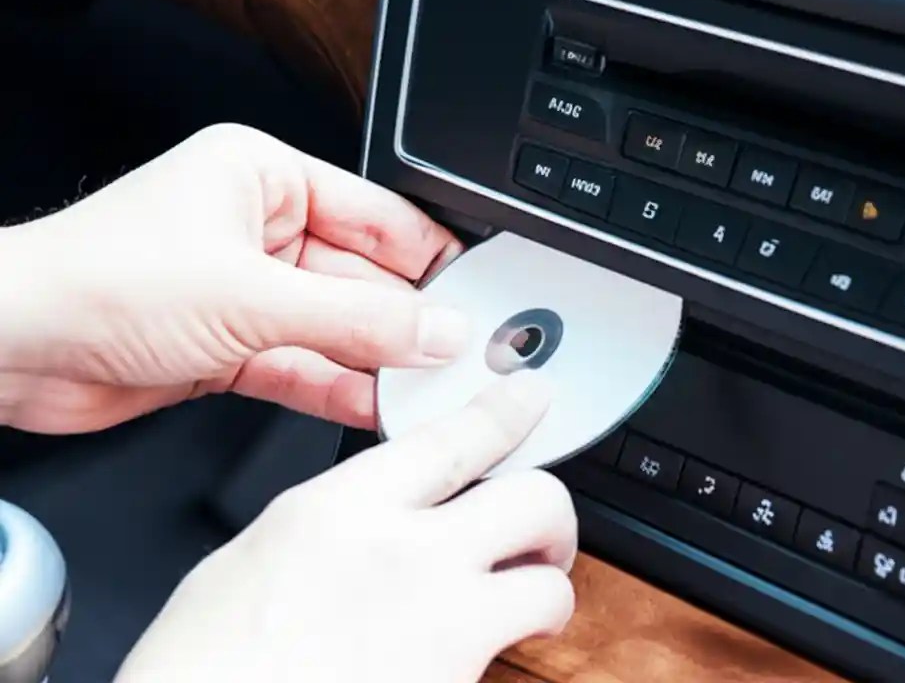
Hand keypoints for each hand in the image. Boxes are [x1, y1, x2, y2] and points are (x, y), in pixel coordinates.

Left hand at [0, 123, 467, 433]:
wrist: (10, 350)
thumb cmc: (94, 281)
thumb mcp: (250, 296)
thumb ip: (358, 319)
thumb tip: (437, 328)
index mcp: (264, 179)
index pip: (379, 216)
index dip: (434, 261)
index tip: (478, 302)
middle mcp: (257, 231)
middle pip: (363, 280)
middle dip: (407, 324)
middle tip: (458, 359)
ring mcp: (245, 292)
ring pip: (337, 329)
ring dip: (377, 363)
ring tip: (429, 390)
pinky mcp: (230, 347)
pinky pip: (304, 366)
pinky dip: (337, 388)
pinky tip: (377, 405)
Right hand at [115, 369, 576, 682]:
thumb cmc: (203, 670)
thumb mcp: (252, 561)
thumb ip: (332, 524)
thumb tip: (374, 518)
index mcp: (340, 510)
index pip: (452, 437)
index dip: (505, 412)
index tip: (530, 399)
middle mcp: (404, 556)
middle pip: (534, 499)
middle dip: (551, 517)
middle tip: (539, 539)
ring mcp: (441, 625)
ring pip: (549, 587)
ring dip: (544, 595)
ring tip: (520, 609)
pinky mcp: (458, 681)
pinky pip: (510, 659)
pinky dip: (503, 657)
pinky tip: (465, 663)